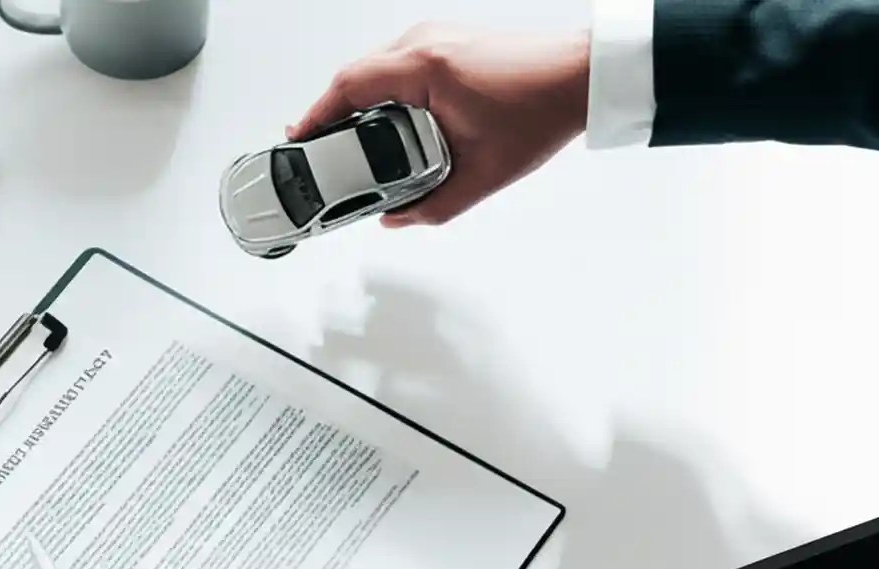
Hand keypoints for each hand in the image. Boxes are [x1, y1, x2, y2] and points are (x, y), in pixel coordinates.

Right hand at [288, 22, 590, 227]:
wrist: (580, 76)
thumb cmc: (542, 107)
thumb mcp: (484, 173)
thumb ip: (434, 206)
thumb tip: (396, 219)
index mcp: (426, 68)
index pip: (348, 88)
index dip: (315, 116)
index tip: (298, 141)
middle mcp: (424, 44)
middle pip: (354, 78)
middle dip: (332, 117)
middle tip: (318, 151)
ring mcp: (433, 39)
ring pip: (373, 72)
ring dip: (357, 106)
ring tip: (349, 143)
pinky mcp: (443, 45)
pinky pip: (394, 68)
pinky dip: (380, 95)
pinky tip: (384, 122)